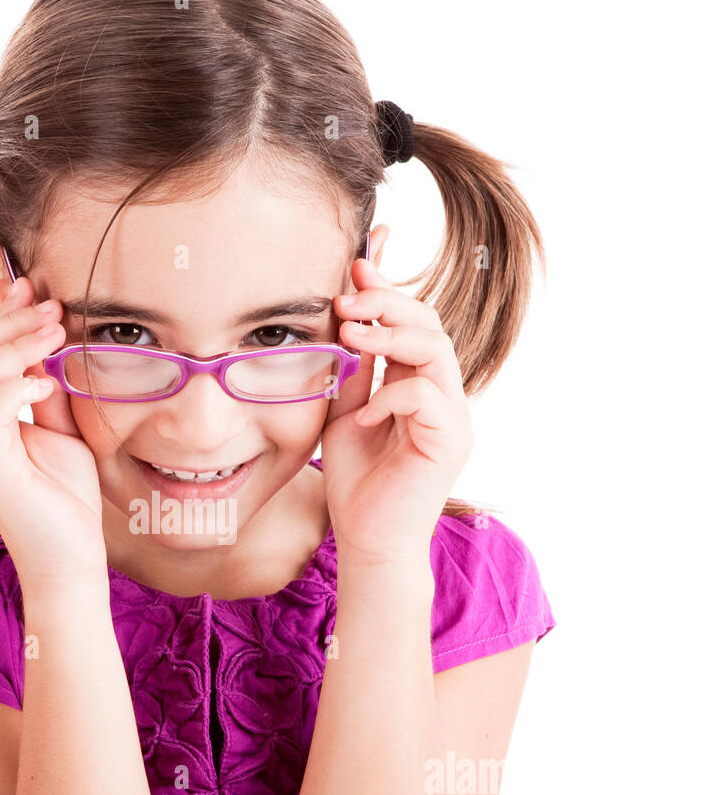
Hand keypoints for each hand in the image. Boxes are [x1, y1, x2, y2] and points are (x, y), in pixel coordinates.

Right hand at [0, 277, 106, 587]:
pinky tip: (46, 385)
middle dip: (11, 319)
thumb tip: (52, 339)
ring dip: (18, 344)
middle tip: (55, 308)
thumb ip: (51, 387)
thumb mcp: (64, 429)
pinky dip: (16, 385)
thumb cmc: (67, 500)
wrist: (70, 560)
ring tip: (56, 335)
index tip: (18, 272)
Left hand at [320, 256, 473, 567]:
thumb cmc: (356, 482)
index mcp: (418, 382)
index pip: (411, 319)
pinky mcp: (450, 441)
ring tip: (349, 334)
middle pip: (427, 323)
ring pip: (435, 348)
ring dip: (390, 333)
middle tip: (344, 298)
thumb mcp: (344, 411)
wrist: (367, 540)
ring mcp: (452, 416)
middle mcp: (442, 393)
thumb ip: (351, 368)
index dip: (389, 283)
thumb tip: (341, 313)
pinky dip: (391, 395)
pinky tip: (364, 414)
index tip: (361, 254)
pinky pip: (426, 396)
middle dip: (385, 301)